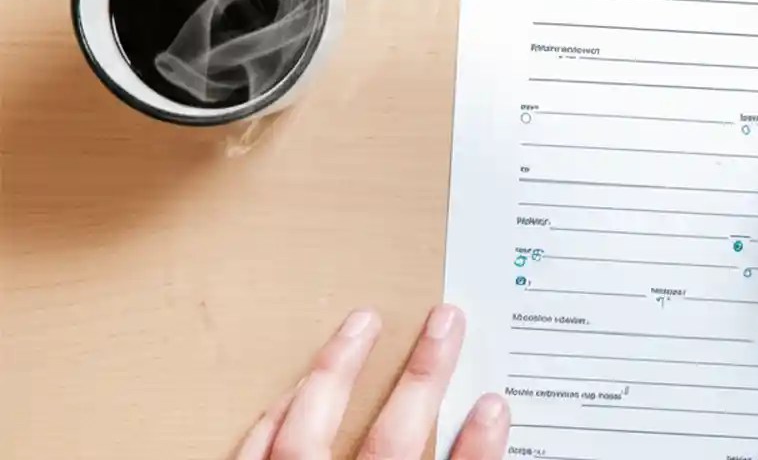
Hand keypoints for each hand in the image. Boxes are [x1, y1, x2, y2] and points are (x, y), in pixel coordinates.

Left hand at [235, 304, 507, 459]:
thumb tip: (479, 422)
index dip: (478, 444)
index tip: (494, 404)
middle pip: (391, 443)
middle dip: (422, 377)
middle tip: (444, 322)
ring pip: (305, 438)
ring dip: (336, 375)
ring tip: (358, 328)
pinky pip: (252, 458)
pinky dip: (272, 424)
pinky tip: (286, 397)